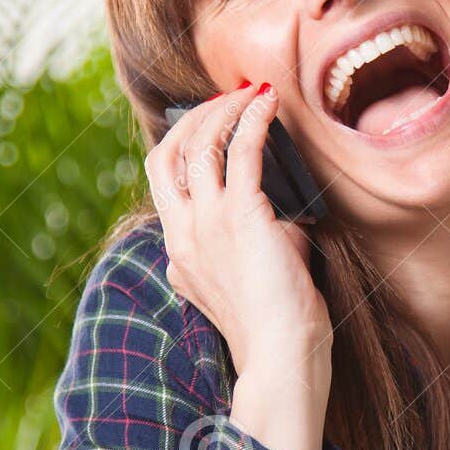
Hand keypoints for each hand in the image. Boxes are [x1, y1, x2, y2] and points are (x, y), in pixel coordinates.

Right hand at [143, 82, 332, 449]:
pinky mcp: (239, 216)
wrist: (281, 357)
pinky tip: (267, 102)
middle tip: (226, 99)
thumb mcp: (252, 278)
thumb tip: (286, 217)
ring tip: (250, 92)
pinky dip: (253, 118)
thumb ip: (257, 242)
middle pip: (166, 154)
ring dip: (223, 109)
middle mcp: (182, 234)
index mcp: (179, 252)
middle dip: (192, 117)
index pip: (163, 182)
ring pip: (198, 143)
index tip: (212, 124)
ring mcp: (205, 225)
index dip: (183, 144)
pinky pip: (240, 149)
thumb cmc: (279, 328)